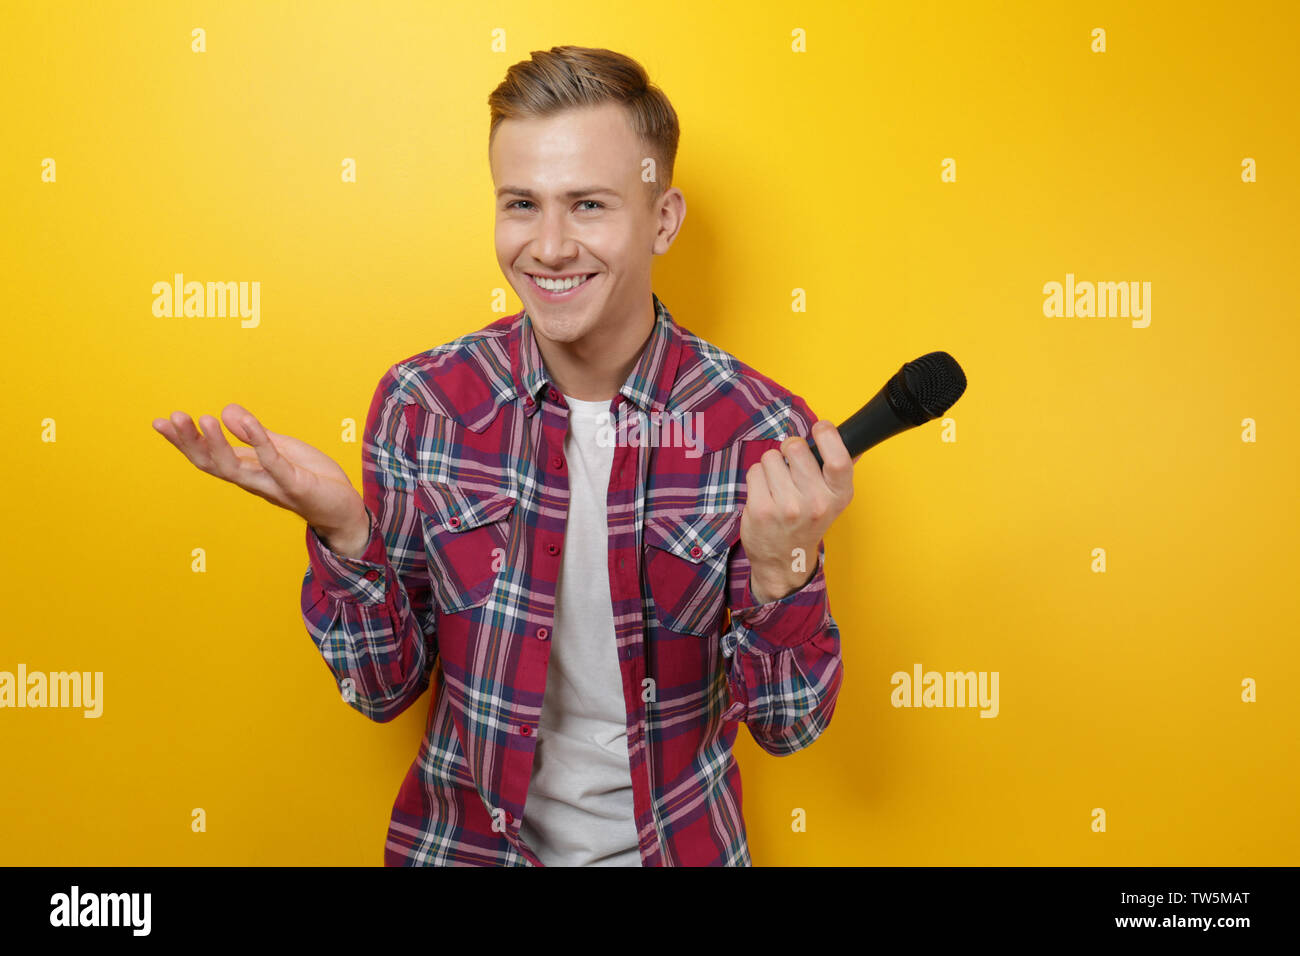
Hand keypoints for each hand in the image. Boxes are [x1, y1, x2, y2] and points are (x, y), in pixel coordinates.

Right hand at [151, 403, 367, 540]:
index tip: (160, 422)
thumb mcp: (281, 448)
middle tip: (172, 418)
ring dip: (218, 444)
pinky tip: (248, 424)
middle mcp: (253, 480)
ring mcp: (273, 485)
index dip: (184, 441)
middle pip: (212, 464)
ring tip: (205, 419)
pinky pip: (274, 464)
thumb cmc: (313, 478)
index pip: (208, 456)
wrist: (346, 508)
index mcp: (248, 469)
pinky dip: (260, 443)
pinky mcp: (295, 485)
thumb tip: (226, 408)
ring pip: (235, 469)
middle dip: (190, 442)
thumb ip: (254, 433)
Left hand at [741, 420, 854, 602]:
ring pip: (771, 457)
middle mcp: (816, 502)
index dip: (827, 435)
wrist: (785, 560)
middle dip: (790, 449)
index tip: (820, 428)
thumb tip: (855, 440)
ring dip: (771, 466)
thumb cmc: (808, 522)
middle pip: (795, 447)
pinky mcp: (762, 510)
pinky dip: (757, 477)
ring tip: (778, 486)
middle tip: (791, 465)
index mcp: (838, 495)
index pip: (838, 458)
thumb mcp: (832, 500)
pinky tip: (765, 494)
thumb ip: (839, 470)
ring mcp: (787, 507)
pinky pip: (755, 471)